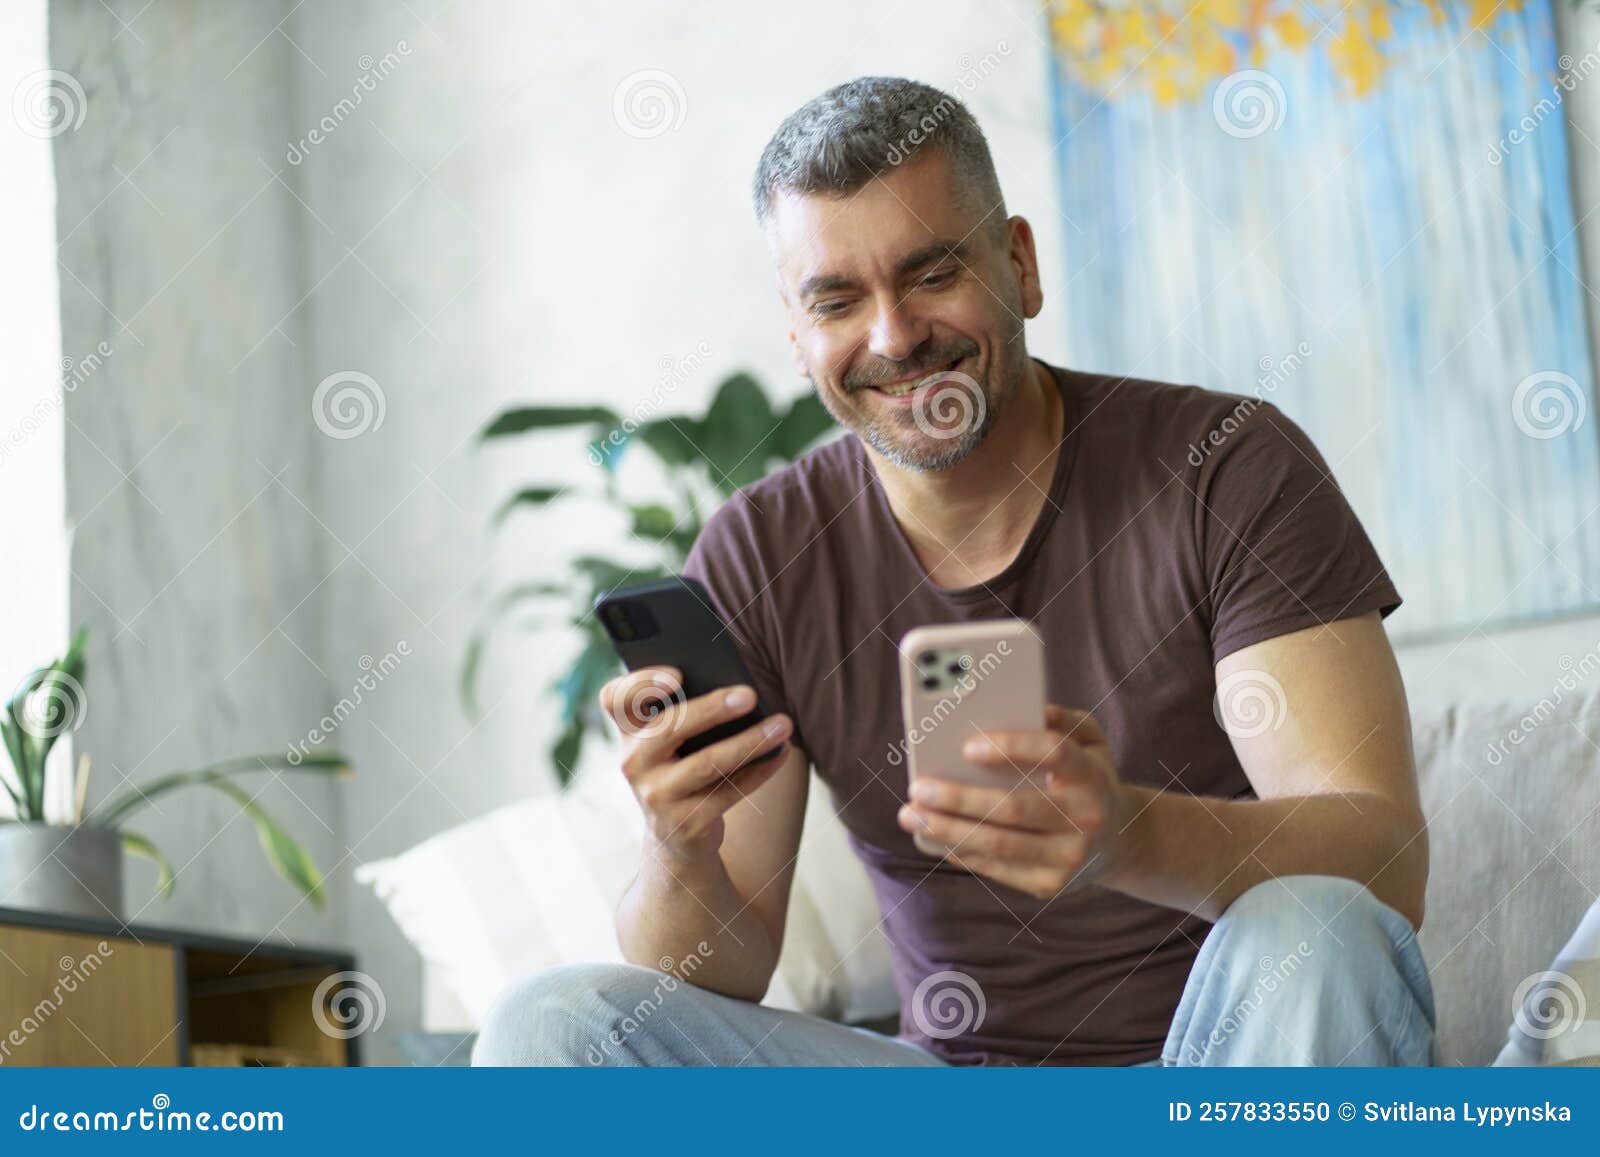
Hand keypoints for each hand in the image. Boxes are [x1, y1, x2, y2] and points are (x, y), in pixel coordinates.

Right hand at [599, 666, 792, 865]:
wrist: (678, 832)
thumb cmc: (683, 764)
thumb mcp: (675, 740)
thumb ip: (691, 710)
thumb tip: (740, 691)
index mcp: (629, 730)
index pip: (616, 699)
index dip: (641, 683)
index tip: (677, 674)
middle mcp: (633, 762)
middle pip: (668, 728)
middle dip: (712, 709)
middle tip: (750, 695)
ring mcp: (656, 796)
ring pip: (707, 763)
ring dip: (750, 742)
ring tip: (782, 725)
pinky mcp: (684, 824)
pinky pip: (729, 792)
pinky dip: (760, 770)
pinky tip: (781, 752)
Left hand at [896, 705, 1128, 898]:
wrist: (1120, 841)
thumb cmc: (1088, 776)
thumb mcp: (1090, 739)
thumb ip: (1060, 718)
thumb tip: (1016, 709)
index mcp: (1091, 774)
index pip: (1055, 753)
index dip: (1012, 747)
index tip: (967, 745)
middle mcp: (1085, 818)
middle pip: (1014, 810)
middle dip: (959, 799)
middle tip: (917, 787)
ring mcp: (1068, 858)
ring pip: (999, 845)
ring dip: (947, 831)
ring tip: (910, 815)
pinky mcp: (1049, 885)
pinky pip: (996, 868)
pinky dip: (958, 852)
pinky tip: (930, 835)